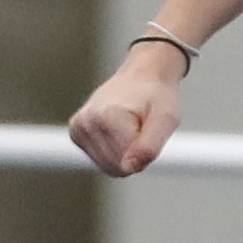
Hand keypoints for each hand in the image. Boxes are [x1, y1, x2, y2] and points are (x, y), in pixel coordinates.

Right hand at [68, 38, 186, 175]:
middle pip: (115, 167)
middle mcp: (86, 121)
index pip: (127, 164)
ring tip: (130, 128)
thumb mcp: (166, 119)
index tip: (148, 128)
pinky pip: (100, 160)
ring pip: (108, 166)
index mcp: (107, 117)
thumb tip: (129, 168)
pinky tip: (118, 129)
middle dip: (133, 155)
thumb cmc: (157, 97)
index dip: (144, 152)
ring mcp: (78, 127)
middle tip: (140, 129)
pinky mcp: (76, 132)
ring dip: (124, 153)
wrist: (142, 75)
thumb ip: (149, 146)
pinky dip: (114, 150)